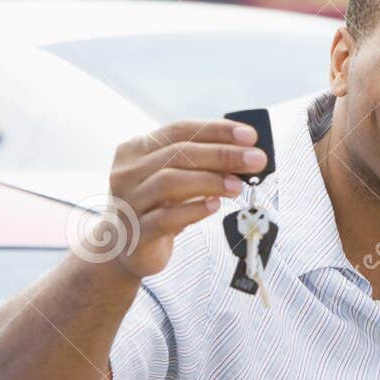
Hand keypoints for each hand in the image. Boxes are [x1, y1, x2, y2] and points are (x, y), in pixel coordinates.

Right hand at [104, 120, 267, 280]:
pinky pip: (166, 218)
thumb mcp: (173, 179)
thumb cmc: (155, 207)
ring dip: (210, 181)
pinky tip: (215, 206)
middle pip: (178, 153)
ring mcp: (130, 201)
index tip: (250, 136)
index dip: (216, 130)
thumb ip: (199, 165)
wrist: (122, 248)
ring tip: (239, 186)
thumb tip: (245, 155)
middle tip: (256, 159)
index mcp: (137, 150)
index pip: (180, 130)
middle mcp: (128, 172)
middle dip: (222, 154)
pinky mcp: (137, 232)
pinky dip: (193, 210)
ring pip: (169, 182)